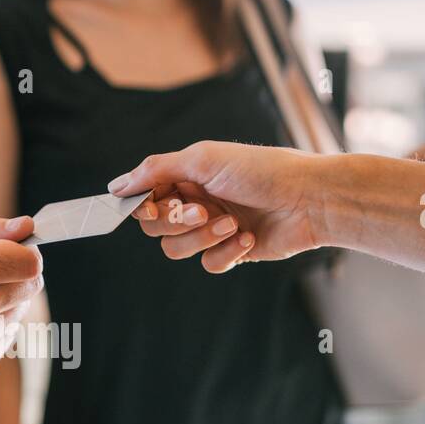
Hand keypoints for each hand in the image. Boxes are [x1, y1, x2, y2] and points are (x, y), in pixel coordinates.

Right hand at [108, 141, 326, 272]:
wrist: (309, 200)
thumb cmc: (263, 171)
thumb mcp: (204, 159)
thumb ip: (156, 171)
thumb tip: (115, 185)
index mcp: (186, 176)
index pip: (145, 198)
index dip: (146, 206)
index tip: (155, 207)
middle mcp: (195, 202)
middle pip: (156, 227)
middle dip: (178, 222)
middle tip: (202, 210)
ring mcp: (212, 229)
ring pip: (178, 249)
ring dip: (202, 238)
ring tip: (232, 223)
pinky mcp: (230, 251)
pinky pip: (208, 264)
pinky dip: (226, 252)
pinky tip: (248, 237)